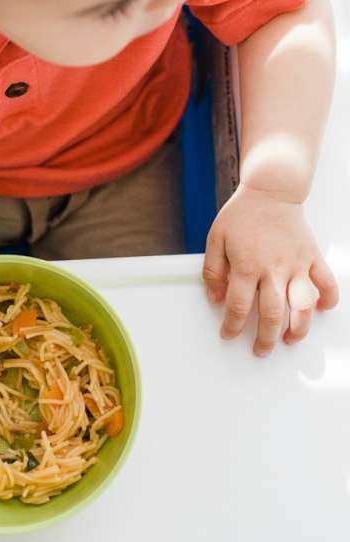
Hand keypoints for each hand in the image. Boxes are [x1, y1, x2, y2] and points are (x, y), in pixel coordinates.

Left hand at [202, 183, 338, 356]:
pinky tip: (322, 311)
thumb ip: (213, 271)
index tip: (228, 334)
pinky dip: (328, 299)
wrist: (270, 191)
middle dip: (266, 338)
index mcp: (247, 266)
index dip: (233, 326)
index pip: (239, 306)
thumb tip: (214, 298)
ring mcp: (296, 265)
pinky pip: (326, 283)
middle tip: (260, 350)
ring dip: (298, 328)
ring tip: (289, 341)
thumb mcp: (215, 240)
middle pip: (273, 315)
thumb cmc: (241, 215)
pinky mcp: (312, 257)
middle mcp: (274, 270)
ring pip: (302, 306)